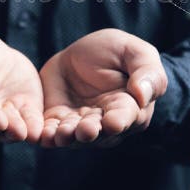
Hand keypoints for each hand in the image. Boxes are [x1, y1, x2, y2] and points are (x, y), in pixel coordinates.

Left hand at [39, 29, 167, 147]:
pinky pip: (51, 132)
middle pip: (99, 133)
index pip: (126, 117)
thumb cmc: (116, 52)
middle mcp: (105, 122)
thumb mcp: (135, 52)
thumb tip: (143, 95)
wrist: (81, 52)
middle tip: (85, 130)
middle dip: (91, 132)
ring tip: (62, 134)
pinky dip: (47, 136)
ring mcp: (80, 125)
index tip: (113, 122)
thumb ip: (146, 72)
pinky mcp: (56, 121)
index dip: (119, 120)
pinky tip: (42, 136)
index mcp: (129, 107)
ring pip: (74, 137)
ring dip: (68, 137)